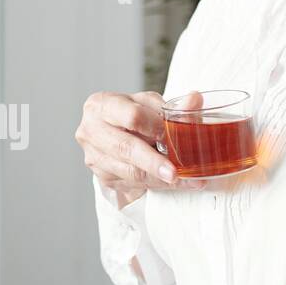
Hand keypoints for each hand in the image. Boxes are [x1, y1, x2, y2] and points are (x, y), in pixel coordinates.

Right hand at [75, 90, 206, 203]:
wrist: (115, 129)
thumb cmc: (134, 112)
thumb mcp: (151, 103)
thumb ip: (173, 105)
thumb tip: (194, 100)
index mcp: (101, 105)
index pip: (131, 117)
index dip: (155, 126)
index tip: (173, 135)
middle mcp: (91, 131)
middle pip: (126, 148)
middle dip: (153, 162)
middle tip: (174, 173)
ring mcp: (94, 157)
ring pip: (130, 171)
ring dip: (159, 178)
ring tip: (185, 180)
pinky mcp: (102, 176)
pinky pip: (132, 184)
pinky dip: (157, 184)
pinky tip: (176, 184)